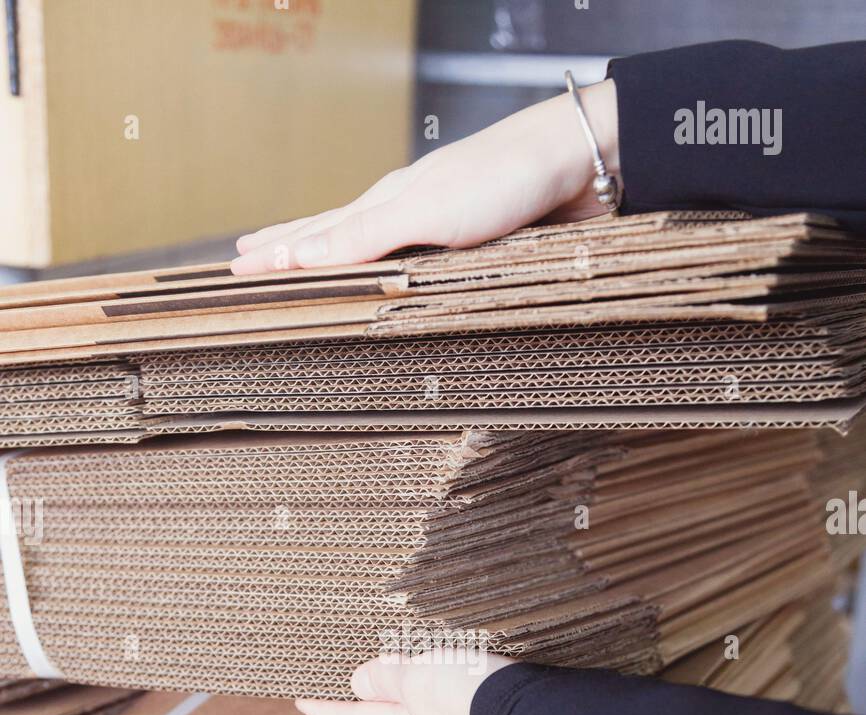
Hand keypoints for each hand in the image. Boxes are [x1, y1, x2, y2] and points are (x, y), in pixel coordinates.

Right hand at [231, 81, 618, 274]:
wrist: (580, 163)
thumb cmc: (505, 177)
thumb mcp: (424, 211)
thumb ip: (363, 236)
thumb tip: (298, 259)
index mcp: (386, 203)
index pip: (314, 234)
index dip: (275, 254)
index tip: (235, 268)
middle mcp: (408, 213)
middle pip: (334, 235)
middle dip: (290, 251)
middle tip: (248, 261)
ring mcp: (439, 227)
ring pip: (372, 252)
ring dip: (334, 261)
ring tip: (302, 267)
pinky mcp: (474, 245)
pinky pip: (415, 269)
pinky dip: (386, 276)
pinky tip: (389, 280)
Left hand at [296, 654, 514, 714]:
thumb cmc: (475, 701)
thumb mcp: (420, 681)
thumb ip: (388, 679)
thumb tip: (357, 682)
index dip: (328, 710)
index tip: (300, 702)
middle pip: (394, 714)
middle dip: (372, 700)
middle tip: (350, 684)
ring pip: (432, 701)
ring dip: (416, 684)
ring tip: (405, 664)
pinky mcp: (501, 710)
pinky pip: (464, 691)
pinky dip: (452, 678)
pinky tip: (460, 666)